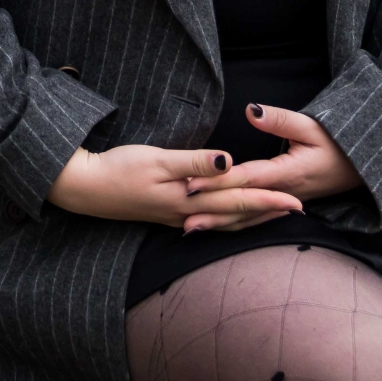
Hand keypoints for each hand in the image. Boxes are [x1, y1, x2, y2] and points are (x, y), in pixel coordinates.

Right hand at [47, 144, 302, 232]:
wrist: (84, 188)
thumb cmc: (118, 169)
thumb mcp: (157, 159)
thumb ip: (195, 162)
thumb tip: (230, 162)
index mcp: (188, 198)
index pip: (237, 197)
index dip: (268, 197)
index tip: (296, 199)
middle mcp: (186, 212)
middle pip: (235, 213)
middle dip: (267, 211)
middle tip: (297, 209)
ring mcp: (176, 217)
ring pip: (223, 221)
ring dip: (250, 218)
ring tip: (274, 215)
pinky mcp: (165, 214)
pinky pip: (207, 221)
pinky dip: (227, 220)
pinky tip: (230, 220)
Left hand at [180, 105, 363, 228]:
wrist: (362, 166)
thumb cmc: (337, 142)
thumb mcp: (310, 125)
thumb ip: (279, 119)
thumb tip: (251, 111)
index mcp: (286, 172)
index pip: (245, 179)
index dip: (217, 182)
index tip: (190, 183)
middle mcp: (282, 192)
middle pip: (241, 205)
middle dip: (211, 211)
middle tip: (181, 218)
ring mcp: (283, 203)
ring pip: (247, 218)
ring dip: (219, 223)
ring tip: (189, 229)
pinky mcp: (283, 205)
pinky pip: (255, 218)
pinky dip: (234, 224)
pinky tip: (216, 227)